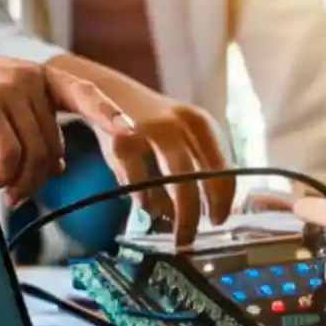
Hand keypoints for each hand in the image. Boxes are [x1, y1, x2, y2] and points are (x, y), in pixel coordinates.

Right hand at [0, 47, 130, 205]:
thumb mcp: (4, 110)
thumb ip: (32, 131)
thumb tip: (57, 165)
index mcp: (42, 77)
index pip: (85, 93)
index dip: (110, 113)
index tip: (131, 134)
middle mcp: (30, 78)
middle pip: (53, 144)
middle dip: (39, 176)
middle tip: (19, 193)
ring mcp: (8, 88)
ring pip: (33, 152)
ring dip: (21, 182)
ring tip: (6, 189)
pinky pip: (9, 153)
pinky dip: (5, 174)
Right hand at [93, 83, 234, 246]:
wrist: (102, 88)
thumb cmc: (147, 119)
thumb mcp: (179, 132)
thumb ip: (197, 161)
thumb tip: (214, 206)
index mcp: (199, 123)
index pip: (224, 168)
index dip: (223, 200)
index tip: (218, 220)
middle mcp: (179, 124)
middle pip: (201, 180)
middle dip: (197, 215)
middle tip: (193, 237)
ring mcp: (150, 132)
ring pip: (176, 185)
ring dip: (178, 215)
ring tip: (175, 231)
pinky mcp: (123, 144)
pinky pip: (141, 186)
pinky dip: (146, 202)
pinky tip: (148, 206)